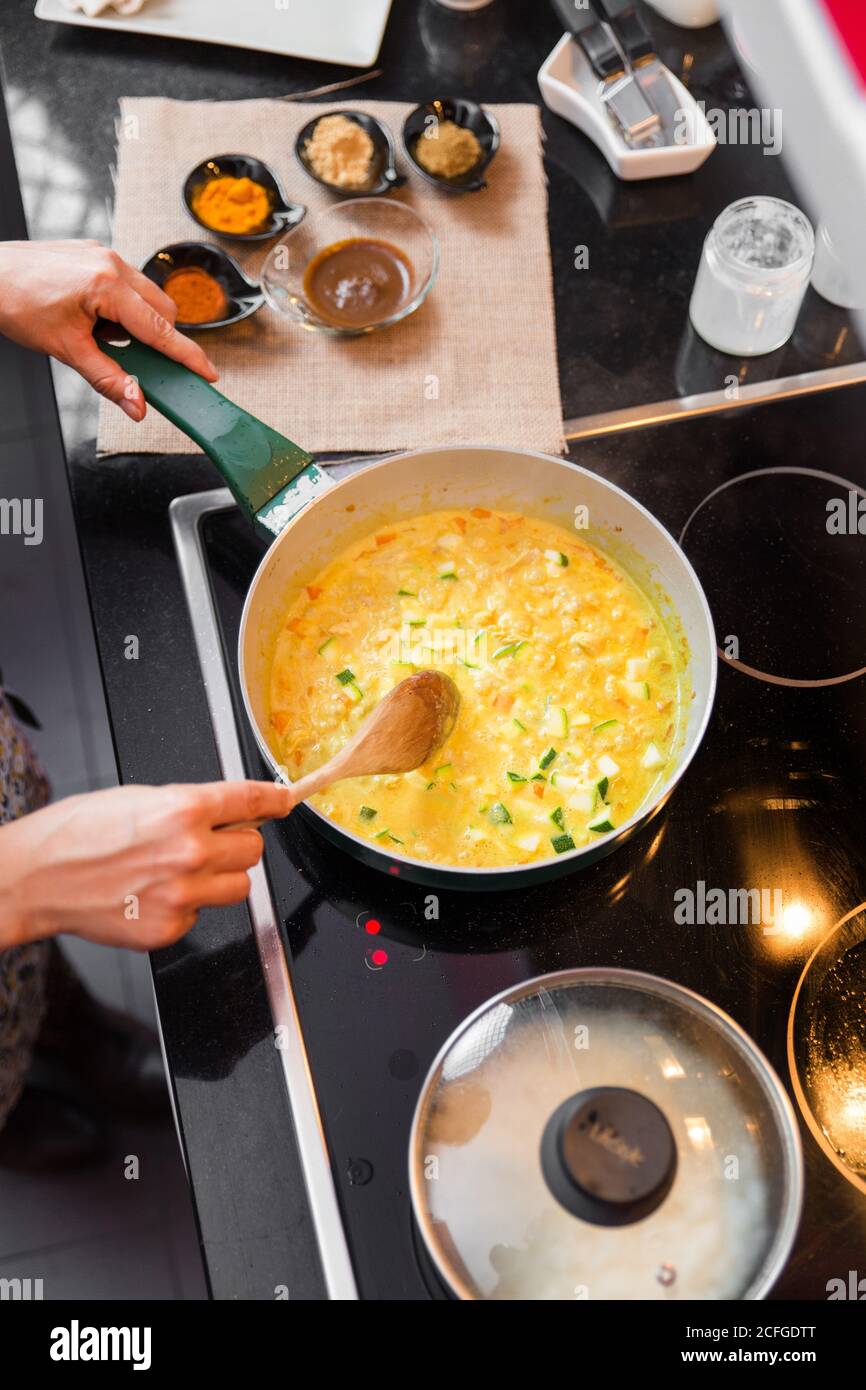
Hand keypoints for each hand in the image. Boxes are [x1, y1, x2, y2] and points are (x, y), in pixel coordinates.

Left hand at [0, 239, 217, 419]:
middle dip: (157, 340)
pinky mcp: (95, 253)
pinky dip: (120, 308)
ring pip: (147, 297)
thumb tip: (139, 405)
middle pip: (163, 310)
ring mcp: (104, 254)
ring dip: (137, 323)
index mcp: (107, 285)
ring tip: (99, 334)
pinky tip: (93, 318)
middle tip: (132, 359)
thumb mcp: (66, 350)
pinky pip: (126, 285)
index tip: (208, 374)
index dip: (187, 356)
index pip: (160, 329)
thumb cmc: (16, 304)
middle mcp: (111, 263)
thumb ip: (109, 380)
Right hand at [0, 781, 291, 950]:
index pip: (251, 801)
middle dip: (237, 844)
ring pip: (238, 887)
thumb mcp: (139, 798)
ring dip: (219, 878)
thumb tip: (225, 812)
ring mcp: (182, 896)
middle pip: (253, 850)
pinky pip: (201, 916)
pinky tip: (152, 895)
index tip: (286, 801)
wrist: (36, 878)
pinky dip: (186, 907)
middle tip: (211, 843)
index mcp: (183, 810)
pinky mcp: (169, 929)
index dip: (275, 800)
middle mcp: (189, 853)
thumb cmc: (77, 832)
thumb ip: (188, 806)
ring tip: (180, 872)